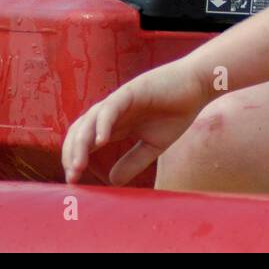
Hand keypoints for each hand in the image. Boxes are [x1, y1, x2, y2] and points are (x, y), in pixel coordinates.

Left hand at [61, 59, 213, 185]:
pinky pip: (110, 109)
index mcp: (114, 124)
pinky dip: (102, 125)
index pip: (85, 142)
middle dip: (71, 154)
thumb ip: (133, 161)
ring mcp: (118, 101)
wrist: (197, 85)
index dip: (75, 160)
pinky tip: (101, 142)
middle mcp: (110, 112)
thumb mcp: (154, 145)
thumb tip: (112, 182)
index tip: (75, 182)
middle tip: (73, 177)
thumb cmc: (177, 112)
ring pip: (89, 121)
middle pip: (79, 132)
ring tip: (78, 166)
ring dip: (80, 144)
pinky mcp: (129, 92)